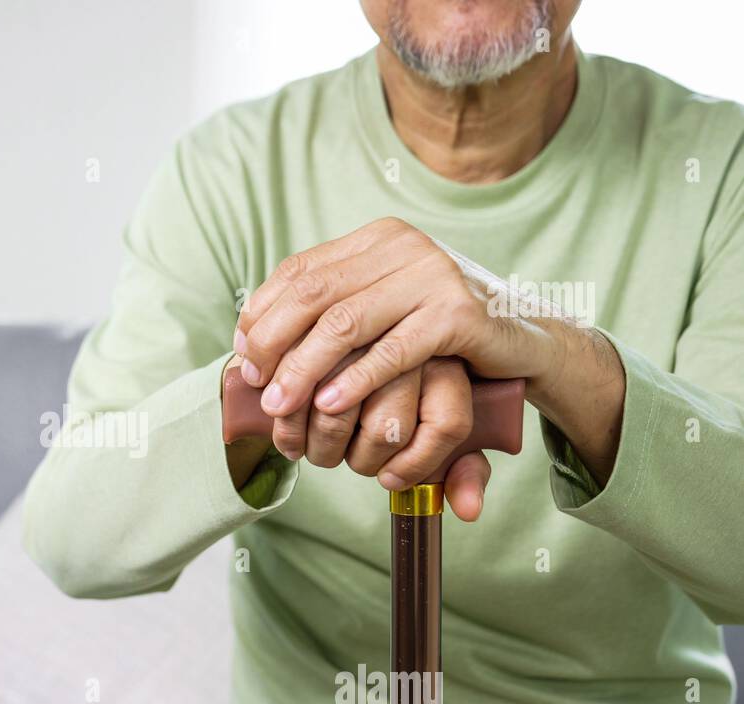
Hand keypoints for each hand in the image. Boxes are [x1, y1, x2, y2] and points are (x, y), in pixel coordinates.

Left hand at [234, 217, 556, 414]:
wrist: (521, 342)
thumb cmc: (436, 334)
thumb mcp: (379, 312)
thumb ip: (328, 311)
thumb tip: (248, 336)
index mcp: (377, 239)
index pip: (301, 270)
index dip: (263, 312)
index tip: (243, 353)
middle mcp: (403, 247)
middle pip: (314, 294)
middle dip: (275, 342)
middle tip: (255, 384)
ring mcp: (433, 275)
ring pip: (345, 323)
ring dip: (305, 368)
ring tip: (281, 404)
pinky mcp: (458, 313)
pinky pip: (393, 350)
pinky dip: (356, 379)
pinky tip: (330, 404)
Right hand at [277, 355, 489, 520]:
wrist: (357, 337)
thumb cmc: (402, 394)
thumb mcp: (440, 425)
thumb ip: (462, 467)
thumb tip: (469, 509)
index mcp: (448, 366)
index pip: (447, 425)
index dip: (418, 465)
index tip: (389, 479)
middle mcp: (408, 345)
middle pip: (388, 427)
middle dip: (360, 460)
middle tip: (345, 461)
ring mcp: (359, 337)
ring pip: (340, 414)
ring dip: (322, 446)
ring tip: (312, 449)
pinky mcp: (313, 336)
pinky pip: (298, 396)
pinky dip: (288, 427)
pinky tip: (287, 441)